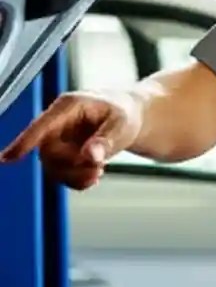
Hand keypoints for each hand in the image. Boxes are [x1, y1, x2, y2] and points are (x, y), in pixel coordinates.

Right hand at [0, 90, 142, 189]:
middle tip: (99, 166)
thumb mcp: (122, 124)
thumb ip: (106, 140)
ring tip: (99, 171)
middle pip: (49, 153)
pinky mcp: (62, 154)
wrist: (131, 117)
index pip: (42, 125)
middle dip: (73, 165)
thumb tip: (90, 156)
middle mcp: (57, 122)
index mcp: (69, 106)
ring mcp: (58, 139)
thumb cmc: (125, 113)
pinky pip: (60, 174)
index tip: (7, 158)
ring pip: (52, 167)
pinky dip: (76, 180)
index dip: (24, 142)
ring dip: (75, 175)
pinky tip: (94, 176)